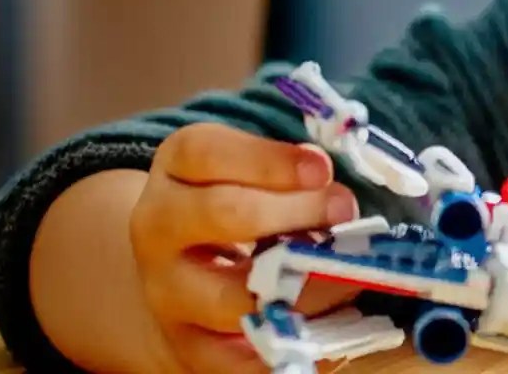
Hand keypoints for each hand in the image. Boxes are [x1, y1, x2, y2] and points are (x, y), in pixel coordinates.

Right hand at [131, 123, 361, 372]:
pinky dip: (293, 345)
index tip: (322, 168)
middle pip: (223, 213)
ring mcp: (169, 293)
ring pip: (235, 298)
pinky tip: (333, 327)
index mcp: (175, 169)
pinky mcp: (189, 348)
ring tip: (348, 274)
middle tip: (345, 208)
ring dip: (305, 287)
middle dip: (296, 211)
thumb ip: (288, 169)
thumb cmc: (235, 201)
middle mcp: (159, 228)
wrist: (179, 271)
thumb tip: (337, 191)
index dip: (268, 160)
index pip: (206, 153)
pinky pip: (242, 360)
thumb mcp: (248, 167)